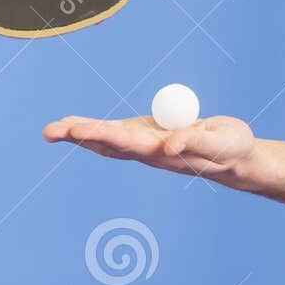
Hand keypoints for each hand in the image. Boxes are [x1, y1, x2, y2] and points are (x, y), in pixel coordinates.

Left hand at [44, 113, 256, 180]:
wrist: (234, 157)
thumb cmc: (230, 149)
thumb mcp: (219, 143)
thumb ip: (194, 142)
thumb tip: (167, 147)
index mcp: (163, 152)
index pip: (126, 142)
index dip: (102, 135)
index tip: (78, 131)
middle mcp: (147, 151)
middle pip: (107, 143)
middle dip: (80, 135)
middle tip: (51, 131)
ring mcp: (144, 145)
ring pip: (105, 140)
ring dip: (78, 134)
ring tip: (51, 130)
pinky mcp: (146, 136)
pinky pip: (113, 133)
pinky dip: (91, 129)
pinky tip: (72, 127)